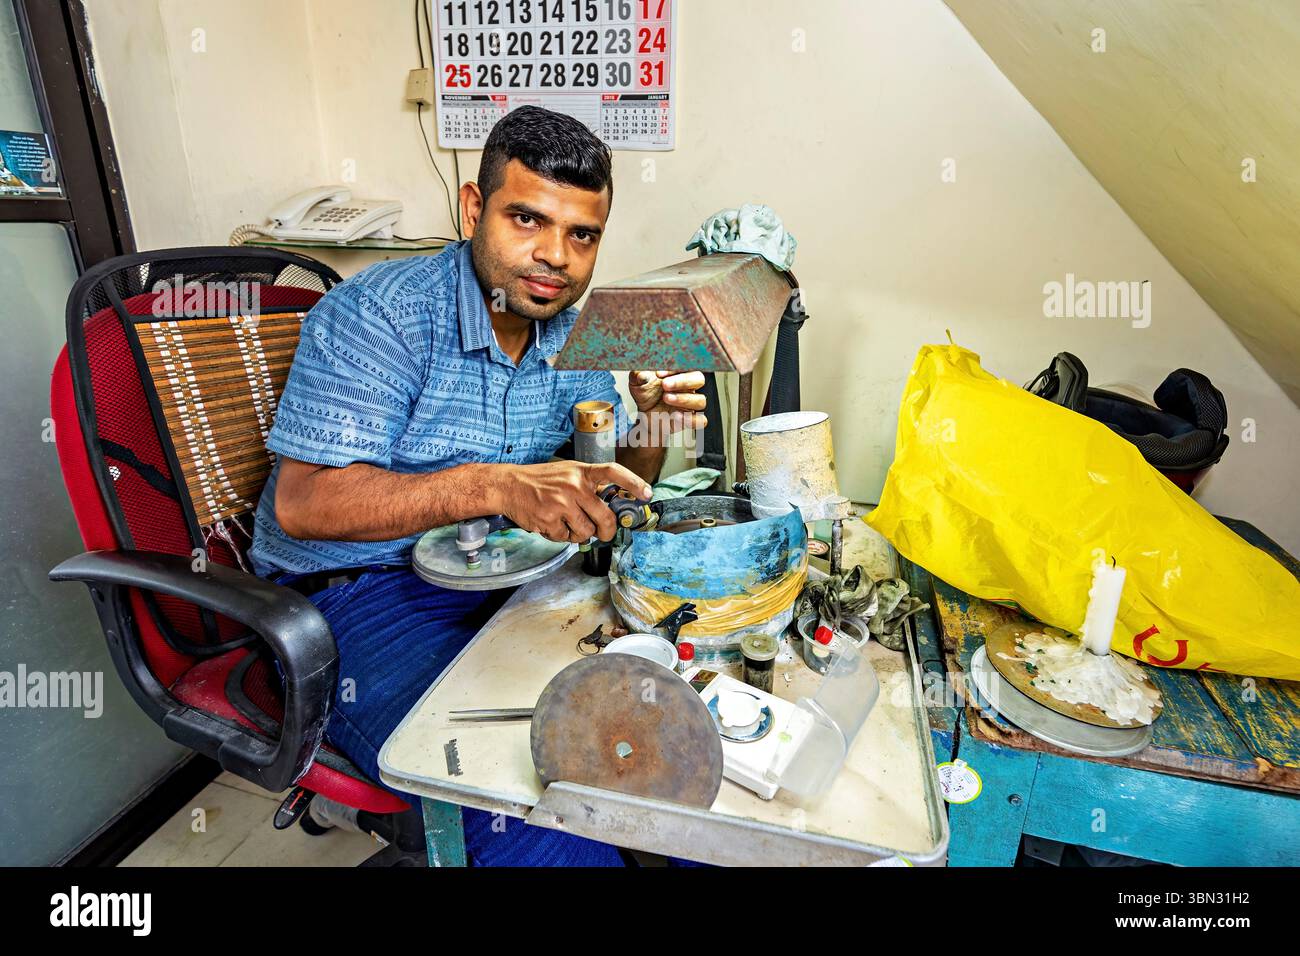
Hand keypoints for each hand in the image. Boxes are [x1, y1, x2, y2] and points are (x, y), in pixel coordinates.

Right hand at [499, 460, 651, 543]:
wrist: (508, 486)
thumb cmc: (540, 480)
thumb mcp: (567, 473)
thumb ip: (588, 486)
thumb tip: (610, 507)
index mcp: (580, 472)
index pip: (613, 472)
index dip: (633, 483)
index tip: (647, 494)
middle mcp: (574, 486)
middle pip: (605, 517)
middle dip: (607, 531)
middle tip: (603, 533)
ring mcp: (561, 504)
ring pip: (586, 532)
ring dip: (580, 534)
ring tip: (566, 523)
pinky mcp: (549, 520)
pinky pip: (566, 538)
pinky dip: (560, 536)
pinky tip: (551, 524)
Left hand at [628, 370, 707, 434]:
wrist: (644, 416)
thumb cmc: (647, 395)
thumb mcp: (638, 383)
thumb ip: (638, 376)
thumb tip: (641, 374)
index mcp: (679, 373)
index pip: (685, 365)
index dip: (675, 368)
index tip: (659, 373)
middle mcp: (688, 387)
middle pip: (698, 379)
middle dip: (682, 381)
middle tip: (665, 385)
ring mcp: (691, 404)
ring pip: (700, 400)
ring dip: (684, 399)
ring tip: (666, 398)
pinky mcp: (690, 419)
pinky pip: (700, 420)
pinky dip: (691, 419)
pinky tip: (676, 416)